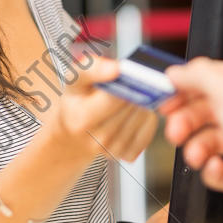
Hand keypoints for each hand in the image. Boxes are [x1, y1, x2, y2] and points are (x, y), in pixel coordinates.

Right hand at [43, 57, 159, 164]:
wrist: (73, 133)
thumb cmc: (77, 100)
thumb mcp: (74, 79)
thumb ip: (91, 67)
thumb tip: (117, 69)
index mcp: (81, 119)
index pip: (115, 97)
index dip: (123, 81)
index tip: (122, 72)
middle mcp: (97, 139)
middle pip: (131, 105)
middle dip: (131, 90)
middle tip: (122, 85)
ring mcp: (113, 150)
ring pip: (142, 115)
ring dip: (139, 102)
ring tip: (124, 99)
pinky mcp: (127, 155)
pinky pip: (149, 128)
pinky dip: (145, 118)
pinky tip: (130, 114)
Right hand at [158, 59, 222, 213]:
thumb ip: (198, 77)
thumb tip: (177, 71)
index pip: (207, 79)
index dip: (182, 88)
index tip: (161, 97)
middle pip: (204, 111)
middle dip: (185, 122)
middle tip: (174, 132)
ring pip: (210, 141)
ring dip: (197, 149)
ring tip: (196, 157)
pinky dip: (215, 172)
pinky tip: (217, 169)